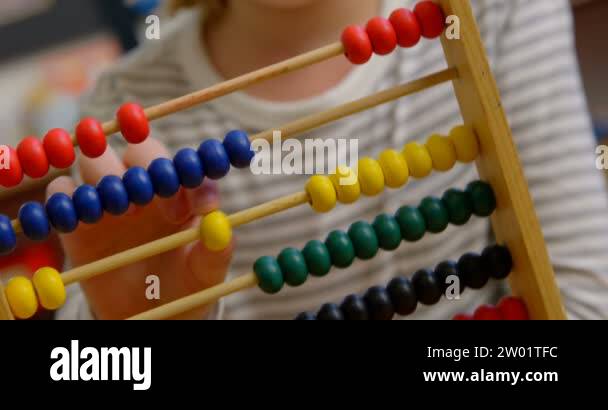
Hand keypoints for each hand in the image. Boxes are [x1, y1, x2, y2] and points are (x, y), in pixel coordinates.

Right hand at [47, 138, 232, 319]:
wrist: (146, 312)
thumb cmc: (183, 285)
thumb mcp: (204, 273)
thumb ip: (215, 253)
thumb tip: (222, 228)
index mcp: (182, 193)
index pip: (187, 166)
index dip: (194, 176)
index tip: (202, 206)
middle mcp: (146, 187)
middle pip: (141, 149)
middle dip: (150, 166)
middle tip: (160, 203)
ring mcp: (109, 198)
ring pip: (96, 160)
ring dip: (106, 175)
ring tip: (125, 212)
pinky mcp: (76, 216)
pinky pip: (62, 191)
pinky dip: (66, 197)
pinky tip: (80, 220)